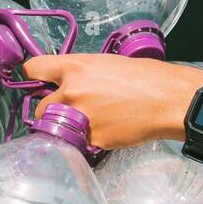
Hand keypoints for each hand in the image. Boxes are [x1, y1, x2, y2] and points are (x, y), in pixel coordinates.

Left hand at [22, 54, 202, 149]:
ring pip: (56, 127)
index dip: (33, 76)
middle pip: (40, 106)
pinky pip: (78, 140)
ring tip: (87, 121)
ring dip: (65, 126)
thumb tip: (65, 83)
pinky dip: (87, 138)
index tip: (38, 82)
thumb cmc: (145, 77)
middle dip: (51, 108)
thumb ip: (80, 73)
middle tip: (69, 108)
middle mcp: (71, 93)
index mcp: (74, 67)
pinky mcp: (91, 139)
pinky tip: (105, 129)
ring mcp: (79, 118)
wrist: (168, 101)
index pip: (34, 69)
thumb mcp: (106, 63)